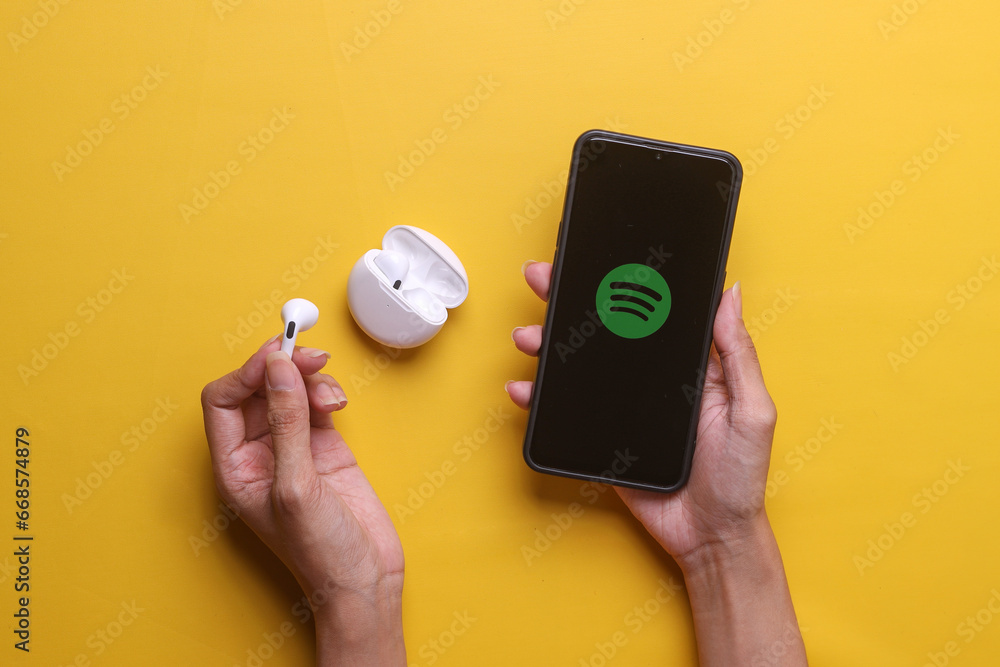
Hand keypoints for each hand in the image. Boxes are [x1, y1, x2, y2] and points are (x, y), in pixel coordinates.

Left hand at [201, 337, 404, 664]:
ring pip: (289, 389)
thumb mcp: (298, 486)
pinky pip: (316, 402)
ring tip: (330, 387)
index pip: (223, 400)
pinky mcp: (323, 447)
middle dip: (282, 365)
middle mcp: (258, 452)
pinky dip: (327, 392)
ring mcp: (292, 448)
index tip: (279, 355)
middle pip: (257, 387)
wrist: (365, 580)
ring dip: (309, 378)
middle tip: (310, 354)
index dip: (248, 372)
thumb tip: (277, 368)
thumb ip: (287, 422)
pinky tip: (338, 403)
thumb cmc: (320, 553)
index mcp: (234, 466)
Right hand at [508, 261, 806, 665]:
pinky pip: (567, 412)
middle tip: (542, 279)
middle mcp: (652, 381)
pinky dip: (541, 399)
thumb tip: (730, 295)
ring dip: (547, 345)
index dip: (623, 285)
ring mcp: (624, 408)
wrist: (711, 535)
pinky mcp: (603, 437)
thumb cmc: (740, 477)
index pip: (652, 314)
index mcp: (689, 366)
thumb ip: (739, 355)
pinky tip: (525, 389)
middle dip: (570, 303)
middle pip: (606, 331)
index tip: (597, 260)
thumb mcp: (753, 411)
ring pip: (579, 366)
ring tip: (528, 337)